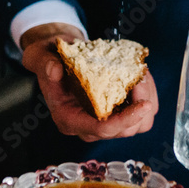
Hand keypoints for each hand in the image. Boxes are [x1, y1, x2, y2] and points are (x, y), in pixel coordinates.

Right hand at [20, 23, 158, 141]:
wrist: (58, 56)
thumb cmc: (49, 59)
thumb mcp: (40, 56)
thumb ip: (45, 63)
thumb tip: (55, 70)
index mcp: (68, 118)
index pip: (101, 129)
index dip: (124, 120)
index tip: (144, 104)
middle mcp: (88, 126)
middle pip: (125, 131)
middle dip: (140, 105)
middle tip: (141, 76)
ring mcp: (105, 121)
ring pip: (139, 124)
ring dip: (148, 99)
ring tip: (142, 75)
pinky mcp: (117, 113)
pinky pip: (142, 113)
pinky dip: (148, 94)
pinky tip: (141, 76)